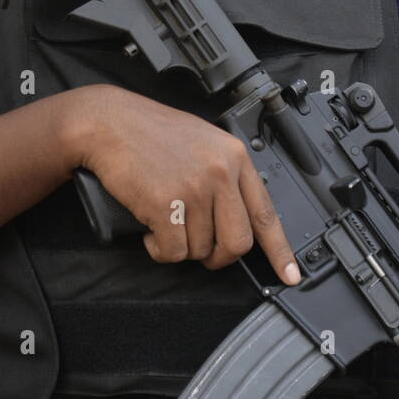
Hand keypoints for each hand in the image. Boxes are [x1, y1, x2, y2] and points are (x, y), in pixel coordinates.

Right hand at [71, 86, 299, 284]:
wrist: (108, 123)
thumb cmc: (150, 133)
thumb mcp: (203, 142)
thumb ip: (224, 174)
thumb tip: (234, 217)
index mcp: (234, 157)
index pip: (265, 213)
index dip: (279, 251)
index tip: (289, 275)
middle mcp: (220, 173)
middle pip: (237, 242)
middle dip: (218, 257)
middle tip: (200, 251)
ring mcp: (194, 189)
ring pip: (200, 249)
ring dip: (180, 247)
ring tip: (164, 224)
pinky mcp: (165, 205)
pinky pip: (172, 252)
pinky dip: (159, 250)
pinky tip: (150, 231)